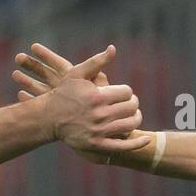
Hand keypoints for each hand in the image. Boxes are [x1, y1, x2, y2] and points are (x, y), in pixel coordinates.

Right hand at [13, 43, 148, 153]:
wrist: (49, 117)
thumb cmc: (64, 93)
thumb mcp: (77, 73)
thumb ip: (97, 61)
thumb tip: (113, 48)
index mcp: (97, 96)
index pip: (127, 92)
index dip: (125, 91)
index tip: (120, 92)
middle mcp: (99, 114)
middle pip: (131, 107)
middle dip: (132, 103)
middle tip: (129, 103)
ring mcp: (98, 131)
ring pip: (130, 124)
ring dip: (136, 118)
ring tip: (133, 115)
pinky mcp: (97, 145)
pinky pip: (122, 146)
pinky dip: (137, 143)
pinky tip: (146, 139)